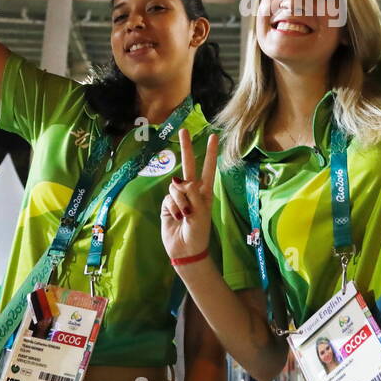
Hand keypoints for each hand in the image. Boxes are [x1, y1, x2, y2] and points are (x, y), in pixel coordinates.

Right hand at [161, 130, 219, 261]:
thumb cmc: (198, 232)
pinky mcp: (166, 204)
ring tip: (184, 216)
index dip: (210, 153)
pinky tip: (176, 218)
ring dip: (180, 201)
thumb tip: (178, 180)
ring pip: (176, 187)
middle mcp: (191, 191)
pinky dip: (172, 208)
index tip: (213, 136)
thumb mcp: (200, 212)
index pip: (208, 168)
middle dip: (186, 148)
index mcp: (205, 192)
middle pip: (189, 165)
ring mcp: (178, 197)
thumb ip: (191, 194)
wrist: (186, 250)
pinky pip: (168, 198)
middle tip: (183, 130)